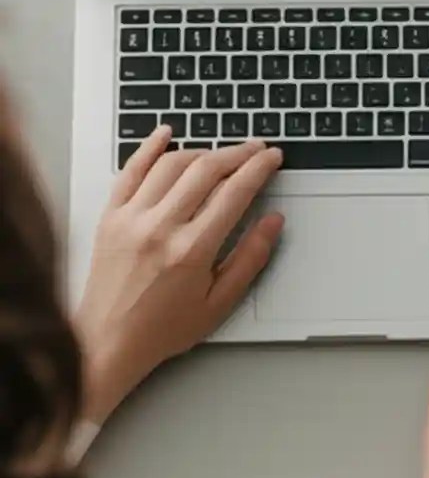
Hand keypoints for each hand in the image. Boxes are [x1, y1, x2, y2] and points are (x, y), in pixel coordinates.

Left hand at [74, 126, 283, 423]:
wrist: (106, 344)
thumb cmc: (163, 329)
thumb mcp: (220, 303)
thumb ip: (251, 258)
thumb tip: (273, 221)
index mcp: (192, 250)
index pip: (235, 192)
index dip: (260, 168)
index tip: (273, 157)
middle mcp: (160, 228)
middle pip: (206, 170)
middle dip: (238, 153)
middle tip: (256, 148)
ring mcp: (131, 219)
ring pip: (172, 164)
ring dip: (202, 151)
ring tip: (221, 153)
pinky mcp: (110, 217)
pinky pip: (130, 170)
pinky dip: (149, 147)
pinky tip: (166, 134)